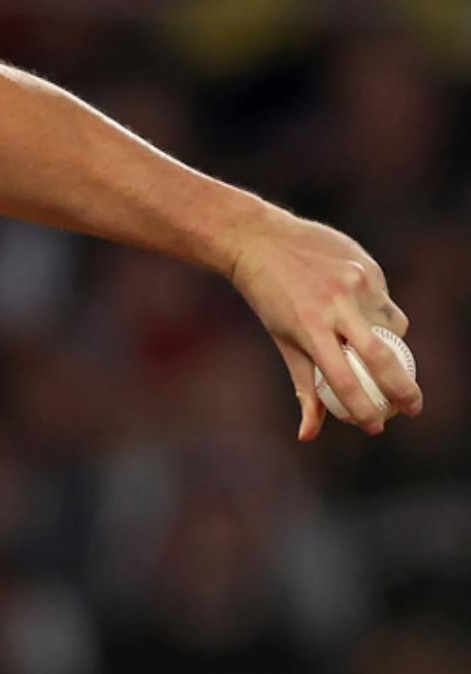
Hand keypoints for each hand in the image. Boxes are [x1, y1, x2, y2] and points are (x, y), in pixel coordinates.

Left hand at [229, 210, 421, 439]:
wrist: (261, 239)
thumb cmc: (271, 298)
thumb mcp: (283, 340)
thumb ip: (303, 385)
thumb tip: (308, 434)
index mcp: (309, 329)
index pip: (344, 381)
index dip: (364, 410)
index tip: (376, 427)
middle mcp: (335, 306)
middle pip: (382, 358)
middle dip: (405, 390)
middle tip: (412, 409)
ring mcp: (355, 283)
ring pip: (394, 327)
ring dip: (392, 342)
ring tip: (369, 341)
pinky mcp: (368, 267)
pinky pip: (386, 301)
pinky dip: (378, 312)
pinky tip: (357, 304)